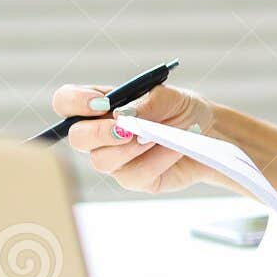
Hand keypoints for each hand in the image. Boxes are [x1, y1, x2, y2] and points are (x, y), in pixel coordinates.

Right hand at [54, 83, 219, 193]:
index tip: (100, 103)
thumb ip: (146, 102)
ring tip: (159, 136)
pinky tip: (174, 148)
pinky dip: (158, 159)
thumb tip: (123, 114)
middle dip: (98, 133)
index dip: (75, 102)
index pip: (66, 102)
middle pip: (76, 138)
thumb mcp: (170, 97)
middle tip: (126, 129)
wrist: (210, 135)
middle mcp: (100, 135)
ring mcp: (115, 160)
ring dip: (131, 148)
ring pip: (102, 161)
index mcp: (100, 107)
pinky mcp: (135, 179)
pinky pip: (135, 175)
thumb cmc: (182, 111)